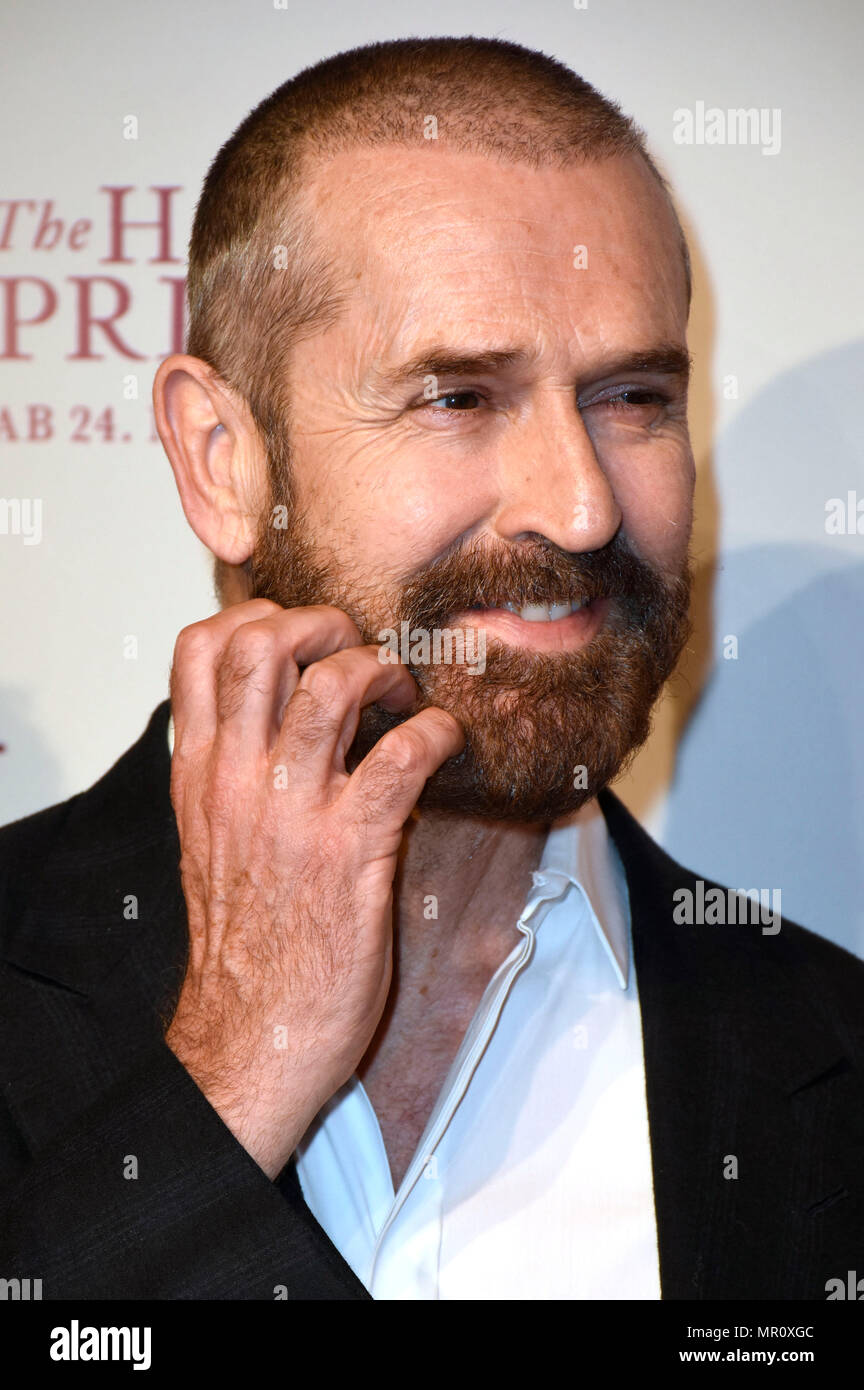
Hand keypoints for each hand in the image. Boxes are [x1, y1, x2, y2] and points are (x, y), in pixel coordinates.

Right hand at [164, 599, 463, 1177]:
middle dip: (323, 624)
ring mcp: (294, 810)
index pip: (199, 650)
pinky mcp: (351, 848)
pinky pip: (401, 755)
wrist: (251, 1038)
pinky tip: (443, 742)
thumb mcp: (211, 841)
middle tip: (357, 652)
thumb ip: (232, 774)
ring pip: (332, 686)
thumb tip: (276, 720)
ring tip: (403, 697)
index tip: (300, 635)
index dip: (256, 616)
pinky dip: (435, 732)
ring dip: (383, 671)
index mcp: (200, 773)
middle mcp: (238, 779)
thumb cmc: (244, 946)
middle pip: (263, 644)